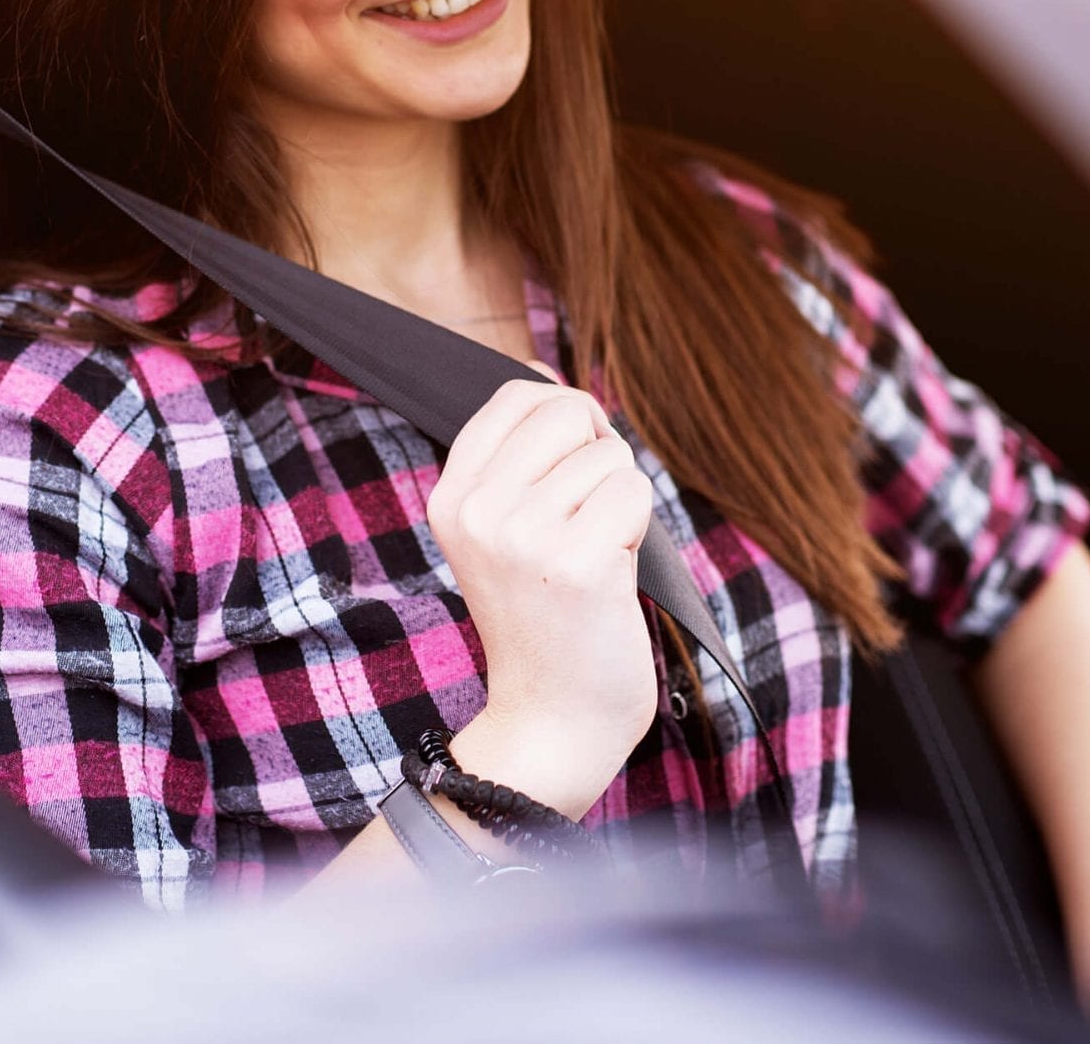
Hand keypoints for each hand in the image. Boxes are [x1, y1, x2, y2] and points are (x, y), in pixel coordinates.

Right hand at [425, 368, 658, 816]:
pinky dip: (638, 533)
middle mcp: (477, 510)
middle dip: (599, 457)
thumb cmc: (546, 619)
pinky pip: (634, 494)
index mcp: (451, 496)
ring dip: (620, 504)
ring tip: (594, 560)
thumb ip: (521, 452)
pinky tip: (612, 578)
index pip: (517, 394)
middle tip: (586, 524)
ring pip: (611, 455)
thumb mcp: (505, 529)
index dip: (567, 419)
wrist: (552, 720)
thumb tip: (543, 369)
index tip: (572, 471)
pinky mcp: (576, 562)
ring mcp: (522, 536)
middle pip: (568, 411)